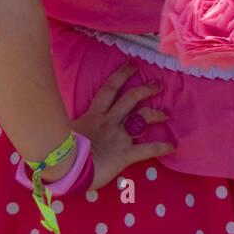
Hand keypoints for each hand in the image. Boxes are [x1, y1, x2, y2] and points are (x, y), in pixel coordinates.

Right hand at [70, 64, 173, 189]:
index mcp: (94, 114)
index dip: (122, 74)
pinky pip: (147, 149)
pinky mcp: (125, 154)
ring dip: (156, 113)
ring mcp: (119, 136)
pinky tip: (172, 146)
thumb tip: (69, 121)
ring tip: (166, 113)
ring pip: (142, 118)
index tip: (133, 64)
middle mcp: (109, 121)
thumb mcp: (65, 129)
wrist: (66, 169)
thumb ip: (74, 123)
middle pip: (130, 98)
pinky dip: (161, 147)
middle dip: (145, 89)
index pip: (110, 88)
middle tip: (158, 84)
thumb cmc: (61, 151)